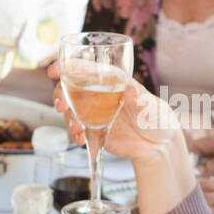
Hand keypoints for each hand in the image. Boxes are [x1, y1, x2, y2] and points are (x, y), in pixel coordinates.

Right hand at [47, 61, 183, 164]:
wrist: (158, 146)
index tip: (55, 70)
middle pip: (71, 87)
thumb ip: (141, 100)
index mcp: (113, 80)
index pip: (89, 69)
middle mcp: (100, 93)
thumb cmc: (158, 119)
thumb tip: (131, 89)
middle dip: (60, 94)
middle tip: (62, 105)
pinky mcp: (93, 128)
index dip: (70, 67)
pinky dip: (75, 133)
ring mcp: (94, 111)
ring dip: (68, 117)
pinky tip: (81, 139)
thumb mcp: (153, 109)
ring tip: (77, 129)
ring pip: (70, 108)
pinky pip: (77, 128)